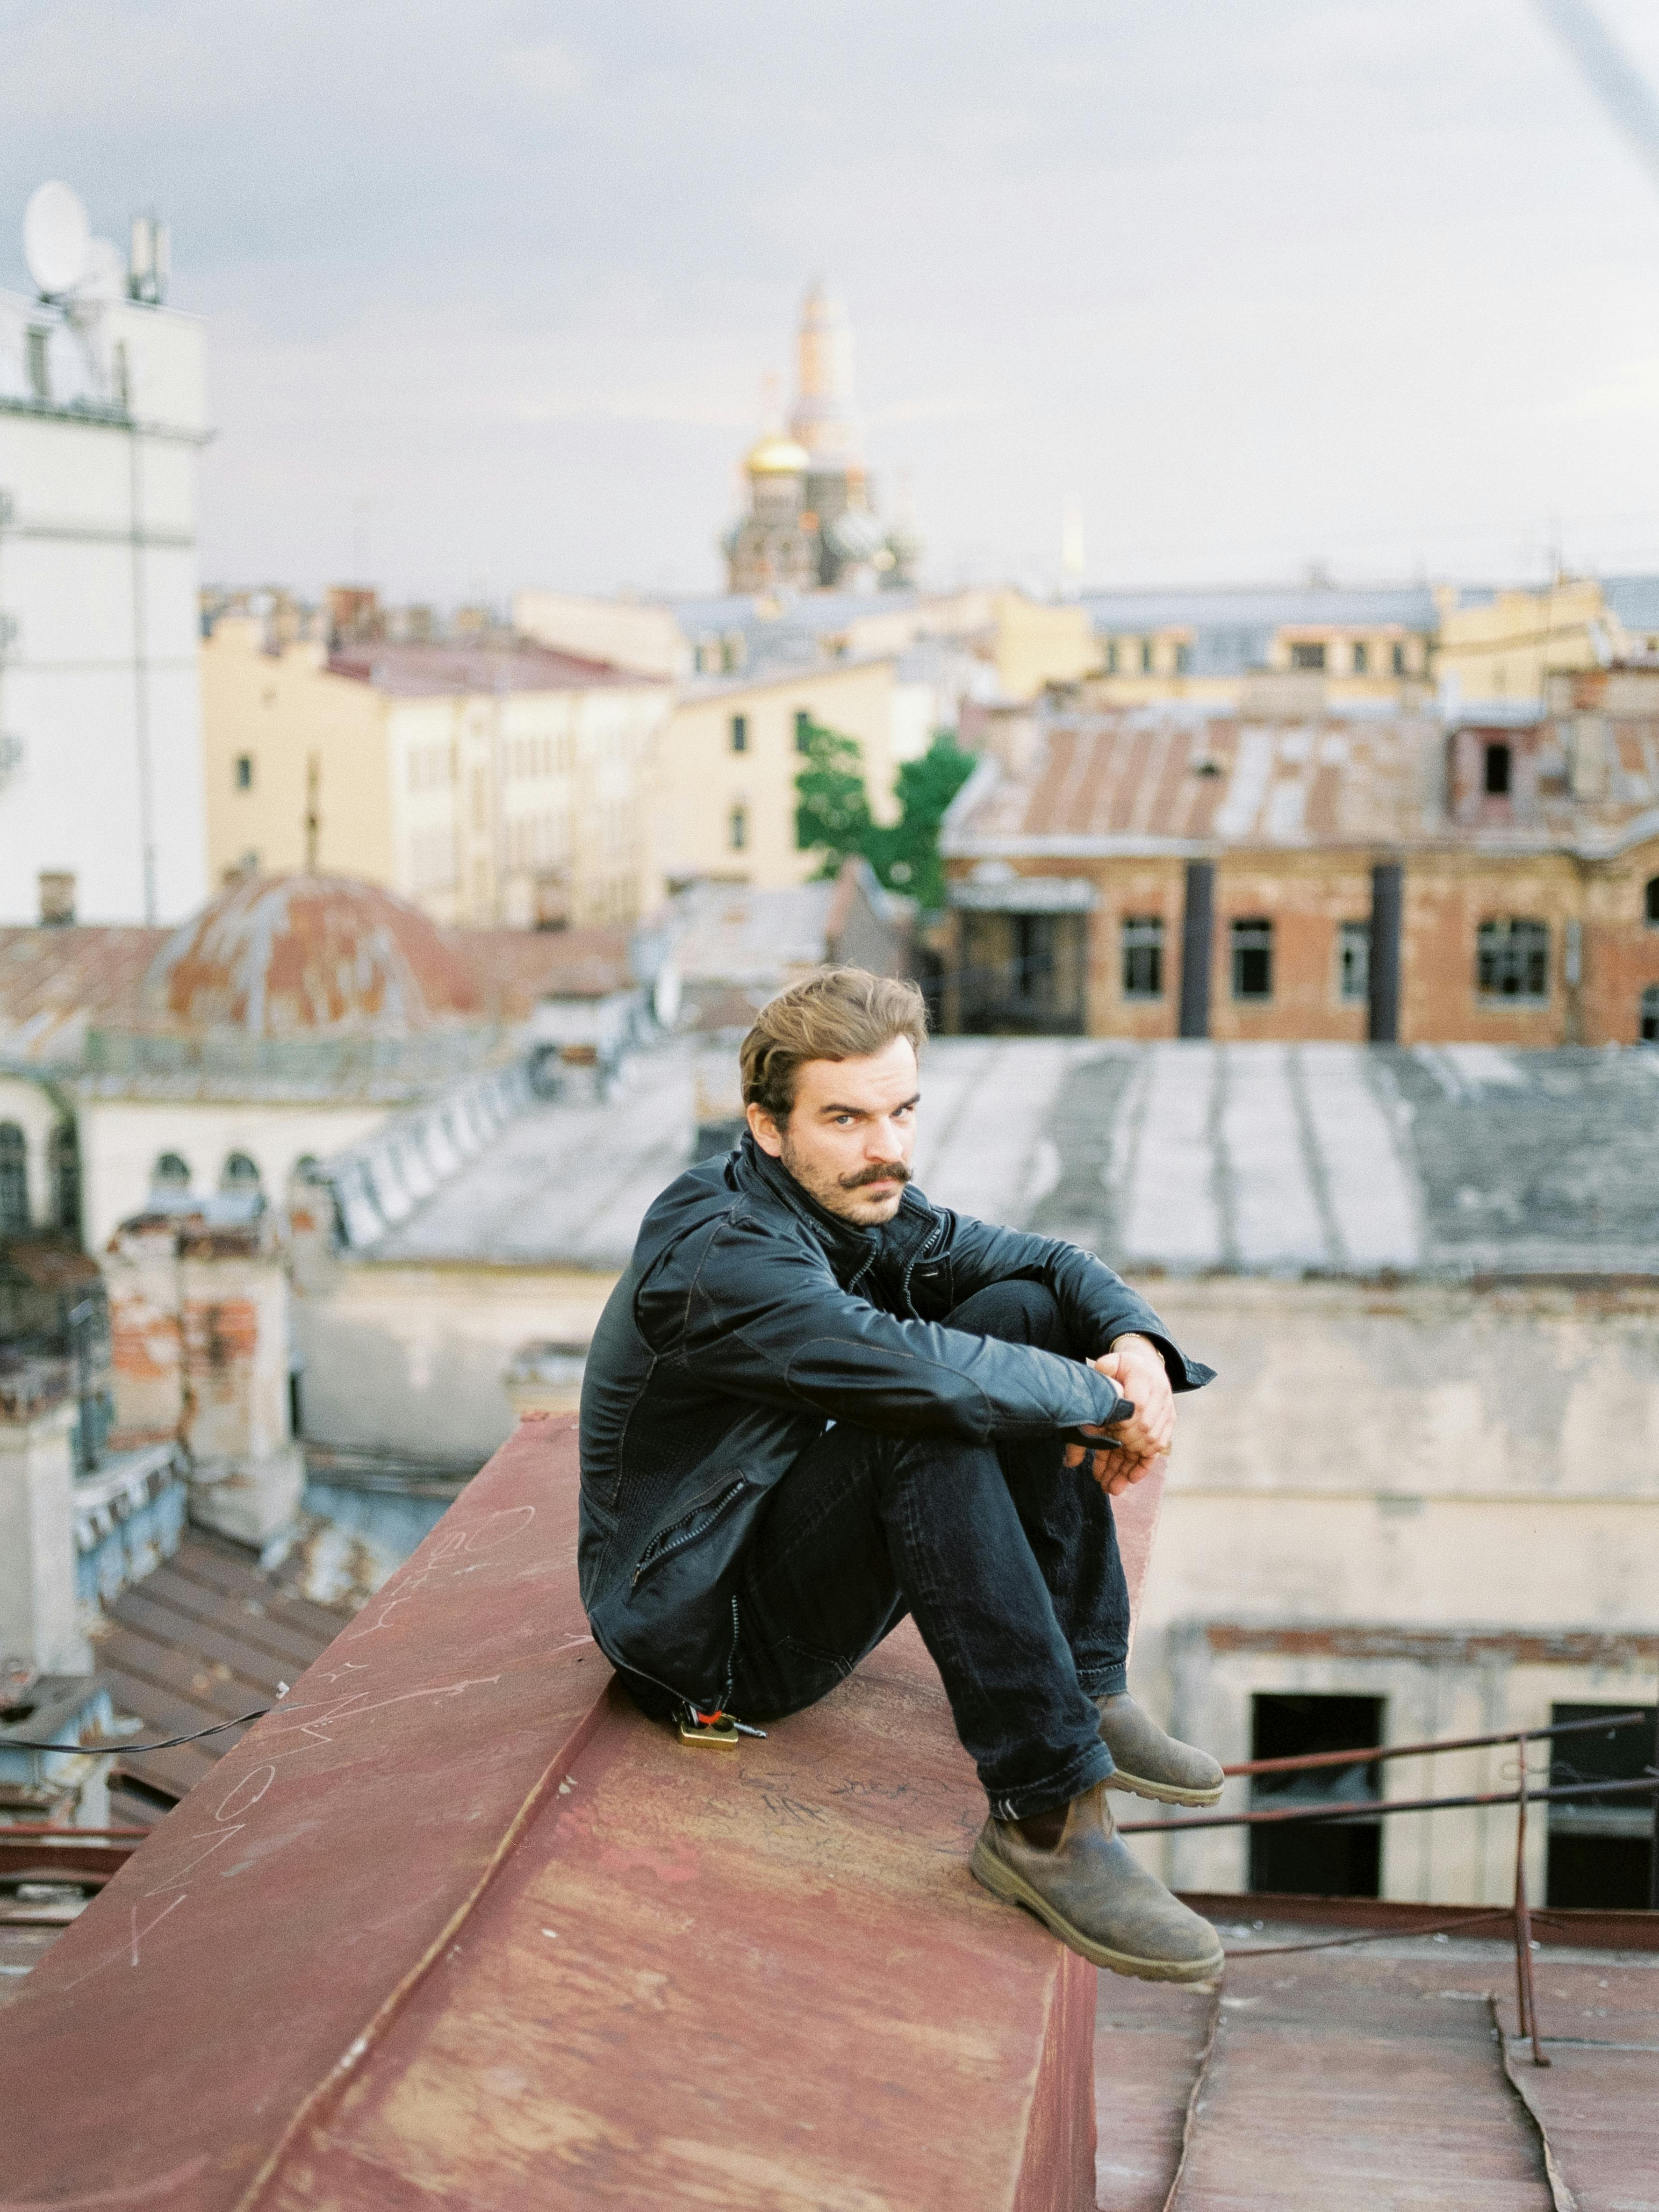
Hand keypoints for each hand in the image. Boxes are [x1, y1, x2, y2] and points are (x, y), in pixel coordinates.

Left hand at [1063, 1333, 1175, 1497]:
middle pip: (1143, 1434)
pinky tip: (1128, 1480)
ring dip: (1128, 1468)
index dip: (1122, 1426)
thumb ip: (1092, 1392)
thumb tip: (1082, 1416)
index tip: (1106, 1437)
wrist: (1145, 1362)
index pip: (1137, 1409)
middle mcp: (1159, 1397)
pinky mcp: (1165, 1425)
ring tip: (1110, 1487)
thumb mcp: (1105, 1367)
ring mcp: (1164, 1413)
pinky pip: (1156, 1449)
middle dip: (1121, 1457)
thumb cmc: (1119, 1367)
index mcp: (1143, 1379)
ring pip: (1148, 1447)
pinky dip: (1142, 1466)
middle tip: (1101, 1477)